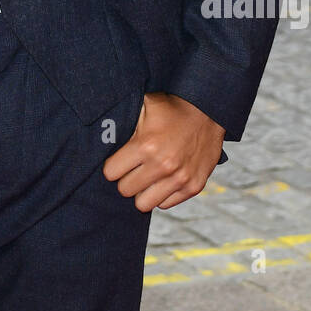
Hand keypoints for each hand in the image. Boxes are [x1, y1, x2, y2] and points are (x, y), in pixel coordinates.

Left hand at [103, 92, 224, 211]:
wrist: (209, 111)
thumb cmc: (172, 108)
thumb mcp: (145, 106)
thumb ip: (124, 120)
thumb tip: (100, 130)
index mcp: (146, 145)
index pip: (111, 173)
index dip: (112, 166)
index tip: (118, 161)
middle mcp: (162, 165)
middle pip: (125, 190)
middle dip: (126, 179)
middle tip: (133, 169)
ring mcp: (180, 179)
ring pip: (144, 204)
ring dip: (142, 191)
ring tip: (147, 177)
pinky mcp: (193, 187)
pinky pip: (165, 204)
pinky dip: (162, 195)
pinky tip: (163, 179)